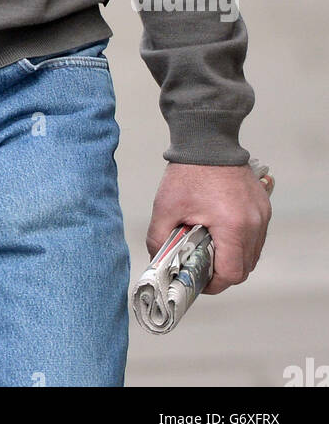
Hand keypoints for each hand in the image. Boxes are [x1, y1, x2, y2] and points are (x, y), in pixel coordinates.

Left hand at [147, 162, 271, 293]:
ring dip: (234, 258)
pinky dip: (242, 242)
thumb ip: (159, 239)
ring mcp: (262, 214)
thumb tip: (159, 261)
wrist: (207, 140)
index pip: (231, 273)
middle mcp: (254, 223)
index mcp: (233, 226)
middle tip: (203, 266)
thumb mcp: (165, 207)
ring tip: (211, 249)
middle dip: (223, 272)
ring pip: (253, 253)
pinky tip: (222, 233)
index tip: (199, 280)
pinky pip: (257, 236)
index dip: (214, 283)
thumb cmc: (189, 171)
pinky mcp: (264, 206)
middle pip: (245, 267)